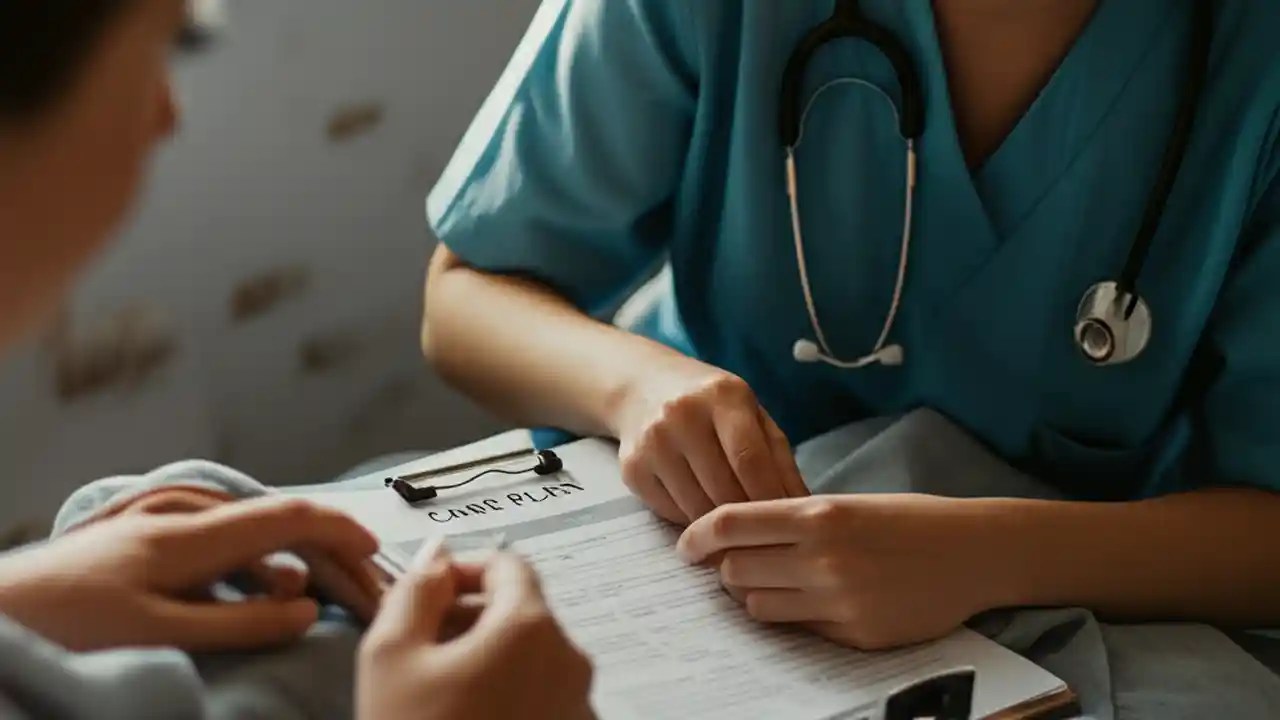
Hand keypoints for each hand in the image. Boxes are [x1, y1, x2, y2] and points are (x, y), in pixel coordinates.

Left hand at [0, 496, 380, 651]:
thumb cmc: (59, 624)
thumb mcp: (157, 632)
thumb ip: (239, 622)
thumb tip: (306, 609)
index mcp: (188, 535)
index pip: (288, 517)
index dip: (340, 530)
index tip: (376, 552)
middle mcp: (179, 520)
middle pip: (275, 524)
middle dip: (326, 552)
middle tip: (360, 586)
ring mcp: (160, 528)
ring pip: (250, 534)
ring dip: (293, 560)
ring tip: (321, 593)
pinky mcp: (144, 545)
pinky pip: (221, 545)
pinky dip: (256, 565)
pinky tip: (261, 588)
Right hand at [358, 540, 592, 719]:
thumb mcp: (390, 656)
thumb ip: (415, 590)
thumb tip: (437, 553)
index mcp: (531, 626)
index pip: (507, 564)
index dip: (461, 570)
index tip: (424, 595)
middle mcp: (572, 660)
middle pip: (521, 611)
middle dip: (469, 617)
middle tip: (418, 646)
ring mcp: (580, 705)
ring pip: (532, 656)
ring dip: (486, 656)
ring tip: (436, 688)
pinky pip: (543, 695)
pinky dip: (507, 692)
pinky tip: (464, 715)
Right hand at [612, 354, 807, 524]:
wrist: (643, 386)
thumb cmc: (711, 406)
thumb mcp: (751, 415)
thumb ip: (779, 459)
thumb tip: (802, 510)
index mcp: (722, 396)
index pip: (750, 460)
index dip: (771, 500)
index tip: (788, 526)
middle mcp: (682, 415)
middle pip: (723, 489)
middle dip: (749, 521)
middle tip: (766, 540)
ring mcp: (652, 442)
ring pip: (696, 508)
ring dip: (721, 529)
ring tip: (738, 533)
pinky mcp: (631, 468)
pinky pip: (670, 512)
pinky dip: (691, 522)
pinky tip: (703, 516)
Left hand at [678, 495, 1007, 649]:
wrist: (972, 552)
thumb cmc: (906, 520)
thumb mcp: (845, 502)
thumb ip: (790, 519)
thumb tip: (731, 537)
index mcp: (818, 512)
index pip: (730, 524)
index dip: (697, 536)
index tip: (687, 545)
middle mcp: (823, 556)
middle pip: (735, 570)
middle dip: (724, 569)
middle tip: (730, 565)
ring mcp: (839, 600)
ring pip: (757, 605)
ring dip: (753, 595)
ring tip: (771, 583)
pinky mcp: (855, 634)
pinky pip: (797, 629)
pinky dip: (792, 616)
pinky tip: (810, 600)